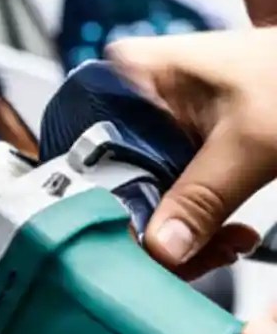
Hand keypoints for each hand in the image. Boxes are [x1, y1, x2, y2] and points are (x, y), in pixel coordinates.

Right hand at [105, 28, 276, 279]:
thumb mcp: (251, 141)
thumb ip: (202, 199)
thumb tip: (160, 250)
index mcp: (128, 75)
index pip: (82, 152)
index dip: (100, 205)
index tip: (131, 245)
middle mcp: (130, 102)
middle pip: (107, 186)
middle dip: (147, 231)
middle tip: (185, 257)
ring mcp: (153, 131)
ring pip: (135, 203)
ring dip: (176, 238)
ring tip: (223, 245)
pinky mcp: (175, 154)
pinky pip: (162, 203)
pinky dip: (192, 230)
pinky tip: (226, 236)